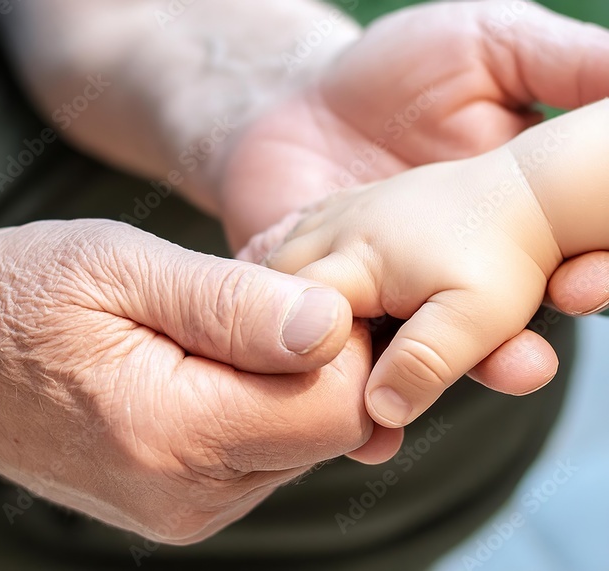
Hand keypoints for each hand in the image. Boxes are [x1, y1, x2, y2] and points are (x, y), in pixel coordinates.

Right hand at [0, 220, 400, 542]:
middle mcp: (187, 495)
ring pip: (296, 445)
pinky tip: (194, 365)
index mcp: (173, 432)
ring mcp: (181, 512)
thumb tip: (331, 325)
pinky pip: (255, 457)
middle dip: (311, 359)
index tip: (293, 285)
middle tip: (241, 297)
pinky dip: (247, 406)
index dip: (342, 337)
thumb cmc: (14, 299)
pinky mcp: (176, 509)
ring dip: (277, 382)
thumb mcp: (117, 267)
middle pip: (323, 430)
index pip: (334, 407)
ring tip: (203, 330)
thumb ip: (229, 303)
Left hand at [220, 0, 608, 399]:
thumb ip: (561, 62)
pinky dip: (335, 375)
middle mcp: (449, 271)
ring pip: (414, 355)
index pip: (568, 260)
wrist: (287, 93)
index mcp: (506, 217)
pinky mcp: (316, 309)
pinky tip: (353, 405)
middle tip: (520, 362)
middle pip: (497, 327)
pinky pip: (329, 351)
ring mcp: (382, 296)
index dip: (588, 276)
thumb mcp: (488, 42)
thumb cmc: (395, 64)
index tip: (584, 282)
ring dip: (421, 383)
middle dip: (513, 351)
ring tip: (422, 403)